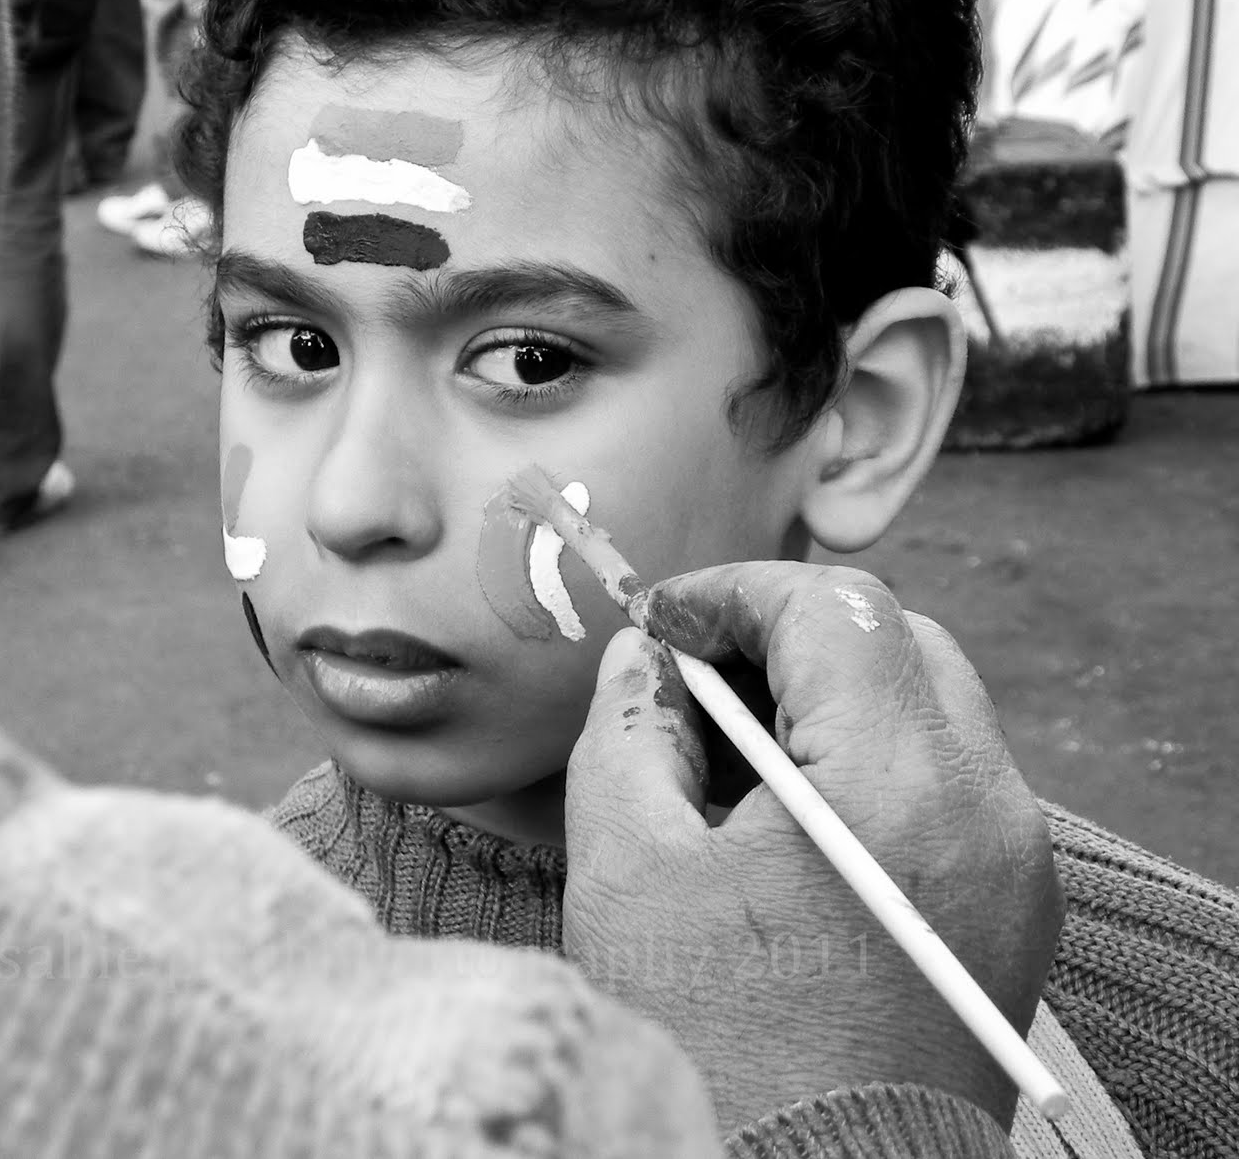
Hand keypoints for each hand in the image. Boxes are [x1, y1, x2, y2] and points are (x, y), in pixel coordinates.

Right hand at [562, 563, 1063, 1131]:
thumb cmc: (718, 1054)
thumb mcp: (629, 872)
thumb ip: (628, 730)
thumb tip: (644, 657)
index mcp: (897, 788)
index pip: (836, 609)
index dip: (735, 590)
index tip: (663, 618)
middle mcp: (986, 808)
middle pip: (896, 638)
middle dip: (784, 630)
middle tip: (694, 668)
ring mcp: (1016, 860)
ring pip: (927, 701)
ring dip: (827, 689)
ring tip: (729, 743)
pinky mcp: (1014, 905)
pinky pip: (947, 775)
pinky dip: (867, 754)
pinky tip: (784, 807)